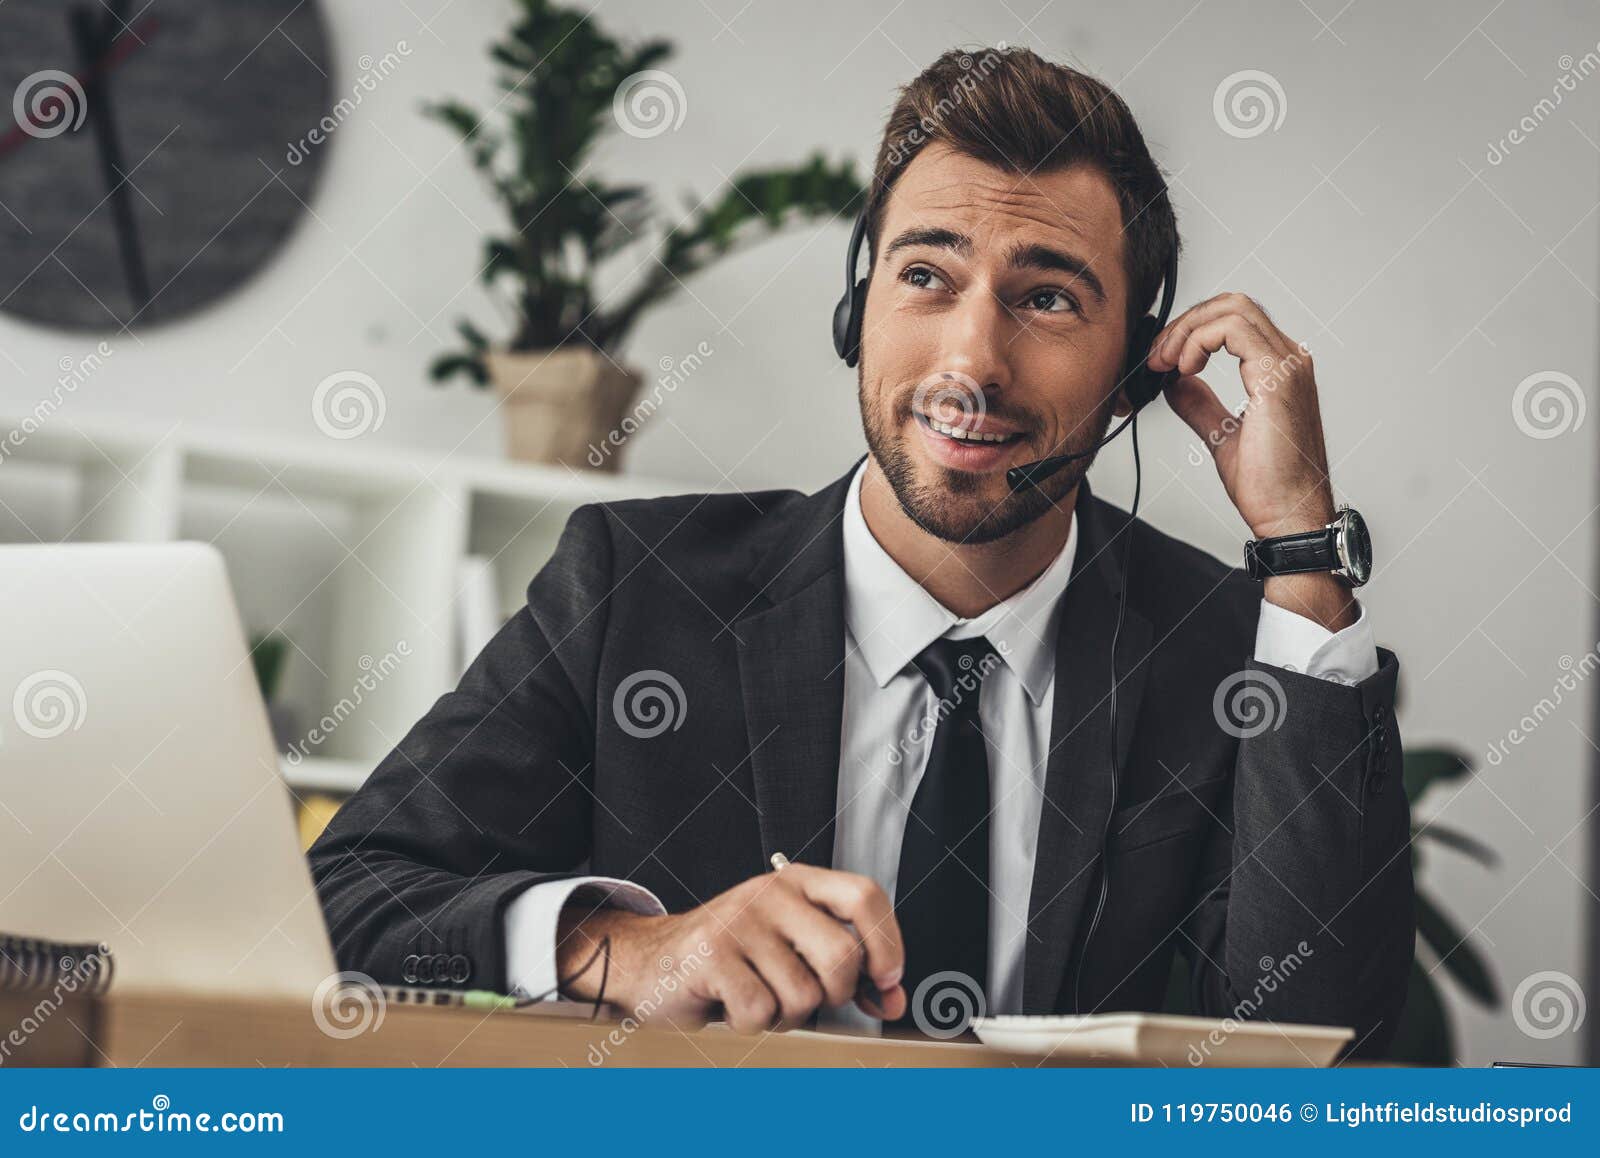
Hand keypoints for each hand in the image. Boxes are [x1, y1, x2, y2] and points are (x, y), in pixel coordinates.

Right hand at [555, 865, 906, 1032]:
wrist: (655, 963)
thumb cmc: (735, 959)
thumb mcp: (795, 951)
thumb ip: (849, 970)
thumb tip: (895, 1000)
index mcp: (797, 883)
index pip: (864, 896)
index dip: (888, 942)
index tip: (886, 978)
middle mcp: (770, 893)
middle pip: (842, 956)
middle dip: (833, 995)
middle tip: (805, 995)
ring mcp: (739, 920)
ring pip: (802, 995)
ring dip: (785, 1015)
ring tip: (757, 995)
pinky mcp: (711, 953)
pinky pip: (761, 1011)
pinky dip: (750, 1023)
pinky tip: (730, 1003)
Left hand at [1147, 292, 1354, 630]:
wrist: (1288, 515)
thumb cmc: (1268, 485)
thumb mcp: (1221, 433)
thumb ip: (1199, 403)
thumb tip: (1175, 383)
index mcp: (1277, 368)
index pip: (1232, 320)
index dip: (1191, 331)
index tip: (1160, 362)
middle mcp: (1288, 358)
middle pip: (1231, 304)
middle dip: (1185, 324)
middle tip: (1157, 357)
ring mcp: (1287, 364)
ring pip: (1232, 308)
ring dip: (1187, 331)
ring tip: (1166, 363)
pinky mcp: (1278, 376)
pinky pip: (1233, 329)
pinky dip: (1198, 340)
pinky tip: (1182, 369)